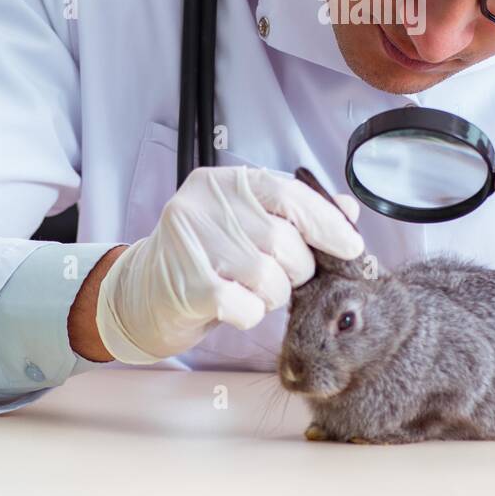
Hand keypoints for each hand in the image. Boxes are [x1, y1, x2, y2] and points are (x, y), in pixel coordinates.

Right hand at [94, 166, 362, 362]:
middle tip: (281, 275)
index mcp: (226, 182)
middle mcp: (205, 204)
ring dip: (272, 294)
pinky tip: (234, 306)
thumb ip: (297, 213)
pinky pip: (246, 307)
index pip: (290, 194)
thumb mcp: (249, 224)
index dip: (327, 223)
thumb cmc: (207, 256)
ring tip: (253, 290)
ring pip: (268, 277)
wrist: (142, 294)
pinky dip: (251, 313)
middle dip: (296, 268)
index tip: (352, 248)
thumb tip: (348, 211)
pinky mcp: (187, 285)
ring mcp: (191, 243)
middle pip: (284, 240)